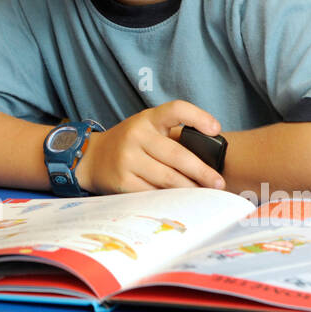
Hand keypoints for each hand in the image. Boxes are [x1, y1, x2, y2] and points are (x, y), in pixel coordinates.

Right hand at [76, 101, 224, 194]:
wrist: (92, 158)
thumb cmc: (130, 144)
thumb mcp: (146, 130)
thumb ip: (172, 137)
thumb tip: (209, 160)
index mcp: (147, 119)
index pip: (175, 109)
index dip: (198, 117)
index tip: (216, 129)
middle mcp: (136, 135)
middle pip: (177, 155)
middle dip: (202, 171)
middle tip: (218, 183)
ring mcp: (128, 159)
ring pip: (167, 178)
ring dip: (190, 189)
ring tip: (205, 194)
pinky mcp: (123, 180)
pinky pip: (153, 193)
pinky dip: (170, 199)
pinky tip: (181, 202)